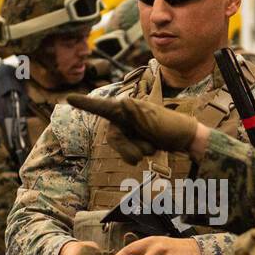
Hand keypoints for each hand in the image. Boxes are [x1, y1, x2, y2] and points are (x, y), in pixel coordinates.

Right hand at [68, 94, 206, 163]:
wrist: (186, 139)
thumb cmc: (171, 125)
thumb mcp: (152, 119)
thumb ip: (134, 114)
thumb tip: (122, 103)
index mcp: (127, 108)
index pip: (102, 107)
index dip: (85, 103)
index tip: (69, 98)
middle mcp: (124, 118)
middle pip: (114, 140)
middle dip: (131, 148)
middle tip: (151, 144)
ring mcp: (128, 131)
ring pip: (124, 151)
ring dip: (141, 150)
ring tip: (154, 143)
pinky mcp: (133, 142)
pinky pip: (131, 156)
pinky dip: (143, 154)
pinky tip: (153, 146)